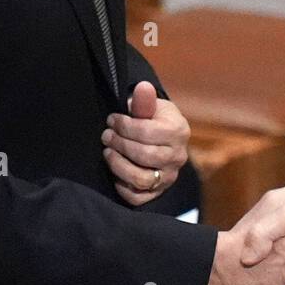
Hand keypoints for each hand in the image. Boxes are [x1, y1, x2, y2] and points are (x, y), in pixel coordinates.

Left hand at [101, 81, 190, 205]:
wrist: (163, 138)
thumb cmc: (154, 119)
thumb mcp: (151, 106)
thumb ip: (144, 100)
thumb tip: (142, 86)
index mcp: (179, 131)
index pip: (146, 132)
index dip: (123, 126)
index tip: (111, 120)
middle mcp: (178, 156)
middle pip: (144, 155)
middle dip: (119, 144)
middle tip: (106, 136)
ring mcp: (169, 176)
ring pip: (141, 178)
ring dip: (118, 165)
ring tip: (108, 153)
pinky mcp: (159, 192)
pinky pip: (138, 197)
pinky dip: (123, 187)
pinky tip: (115, 173)